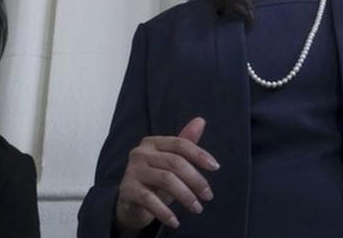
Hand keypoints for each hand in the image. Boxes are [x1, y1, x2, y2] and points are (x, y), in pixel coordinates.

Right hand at [114, 117, 219, 232]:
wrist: (131, 203)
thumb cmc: (154, 180)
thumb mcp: (172, 162)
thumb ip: (186, 143)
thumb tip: (200, 121)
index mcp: (153, 142)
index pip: (180, 144)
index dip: (199, 154)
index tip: (215, 167)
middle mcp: (141, 153)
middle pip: (175, 162)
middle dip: (196, 180)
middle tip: (208, 195)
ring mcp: (132, 171)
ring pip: (166, 180)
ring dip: (185, 196)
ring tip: (197, 208)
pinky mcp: (127, 189)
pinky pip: (149, 199)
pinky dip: (165, 212)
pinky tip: (175, 221)